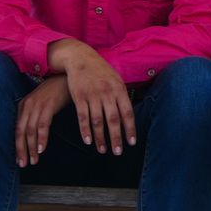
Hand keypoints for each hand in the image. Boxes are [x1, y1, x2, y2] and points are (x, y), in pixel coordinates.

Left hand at [14, 75, 70, 166]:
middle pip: (21, 132)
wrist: (67, 77)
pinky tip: (42, 148)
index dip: (18, 146)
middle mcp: (27, 106)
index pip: (17, 130)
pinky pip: (42, 125)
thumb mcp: (42, 103)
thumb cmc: (56, 92)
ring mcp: (37, 105)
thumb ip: (36, 115)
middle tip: (24, 164)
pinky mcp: (47, 106)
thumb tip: (33, 134)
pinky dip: (41, 138)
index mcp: (23, 106)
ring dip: (32, 148)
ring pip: (30, 131)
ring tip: (34, 160)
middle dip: (22, 150)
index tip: (20, 159)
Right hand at [48, 39, 136, 155]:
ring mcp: (93, 95)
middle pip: (113, 119)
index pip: (127, 113)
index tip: (131, 143)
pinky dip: (85, 130)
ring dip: (100, 138)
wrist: (81, 58)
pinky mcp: (79, 97)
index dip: (130, 129)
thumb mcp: (116, 79)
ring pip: (98, 121)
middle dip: (116, 138)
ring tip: (103, 150)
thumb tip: (128, 115)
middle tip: (118, 152)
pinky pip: (83, 116)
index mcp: (119, 89)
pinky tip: (88, 141)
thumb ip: (121, 96)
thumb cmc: (101, 71)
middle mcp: (107, 93)